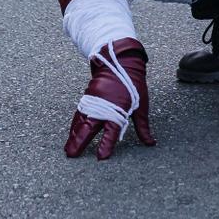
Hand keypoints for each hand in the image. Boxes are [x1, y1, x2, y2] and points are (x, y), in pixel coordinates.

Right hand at [64, 38, 154, 159]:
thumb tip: (151, 143)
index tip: (101, 158)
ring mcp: (93, 101)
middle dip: (79, 143)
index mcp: (118, 110)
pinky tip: (71, 132)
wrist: (120, 61)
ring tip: (67, 148)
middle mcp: (103, 106)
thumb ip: (143, 127)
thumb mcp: (142, 106)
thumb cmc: (134, 83)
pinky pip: (79, 113)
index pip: (111, 132)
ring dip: (74, 135)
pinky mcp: (88, 96)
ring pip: (81, 121)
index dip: (106, 145)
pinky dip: (74, 124)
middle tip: (71, 156)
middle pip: (89, 128)